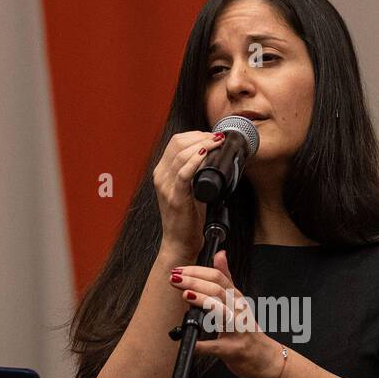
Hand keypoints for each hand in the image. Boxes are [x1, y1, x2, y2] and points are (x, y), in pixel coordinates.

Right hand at [153, 129, 225, 254]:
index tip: (211, 137)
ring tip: (217, 143)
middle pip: (178, 143)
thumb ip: (194, 173)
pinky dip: (195, 161)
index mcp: (162, 172)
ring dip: (202, 145)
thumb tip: (213, 158)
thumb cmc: (186, 218)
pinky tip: (206, 155)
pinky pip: (183, 173)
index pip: (175, 142)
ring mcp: (166, 186)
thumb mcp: (189, 190)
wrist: (179, 242)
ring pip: (181, 154)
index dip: (195, 134)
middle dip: (200, 136)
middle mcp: (161, 176)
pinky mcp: (175, 197)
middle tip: (217, 139)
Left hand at [170, 250, 281, 377]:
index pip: (218, 277)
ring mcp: (237, 330)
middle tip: (175, 278)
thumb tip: (219, 254)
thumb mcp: (238, 302)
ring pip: (222, 311)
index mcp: (236, 298)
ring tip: (185, 295)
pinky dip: (200, 345)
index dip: (197, 271)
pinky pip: (215, 347)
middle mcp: (238, 310)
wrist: (264, 359)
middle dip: (194, 282)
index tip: (178, 270)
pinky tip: (187, 340)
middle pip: (218, 290)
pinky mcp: (233, 350)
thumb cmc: (248, 331)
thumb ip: (227, 278)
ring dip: (202, 301)